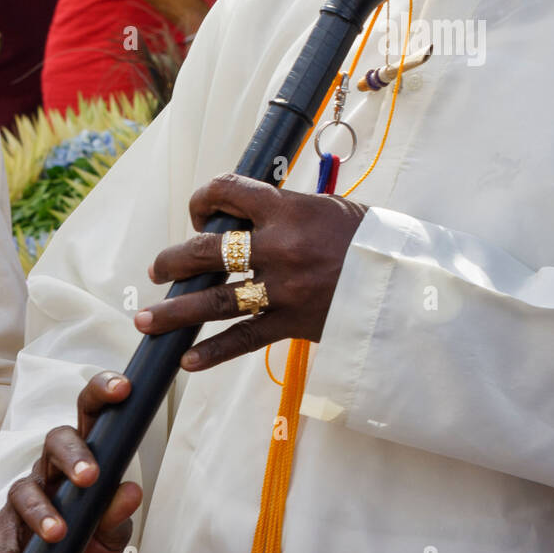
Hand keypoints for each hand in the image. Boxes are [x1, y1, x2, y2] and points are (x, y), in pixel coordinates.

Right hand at [0, 372, 141, 552]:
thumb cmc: (90, 540)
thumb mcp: (111, 534)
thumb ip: (117, 514)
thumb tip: (131, 492)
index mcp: (83, 456)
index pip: (91, 414)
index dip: (103, 394)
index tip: (124, 388)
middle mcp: (50, 468)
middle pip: (56, 440)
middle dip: (73, 455)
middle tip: (91, 477)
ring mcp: (24, 497)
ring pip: (25, 490)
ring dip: (41, 511)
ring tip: (58, 534)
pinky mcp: (3, 530)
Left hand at [136, 173, 367, 371]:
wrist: (405, 279)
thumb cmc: (370, 239)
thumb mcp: (328, 210)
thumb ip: (286, 211)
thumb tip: (246, 215)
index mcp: (288, 209)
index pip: (228, 191)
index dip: (204, 197)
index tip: (199, 211)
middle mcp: (278, 246)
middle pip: (206, 250)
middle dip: (174, 260)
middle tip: (158, 269)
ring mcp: (282, 287)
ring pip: (213, 300)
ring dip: (175, 311)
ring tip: (147, 320)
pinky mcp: (293, 322)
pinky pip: (244, 339)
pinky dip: (213, 353)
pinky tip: (188, 362)